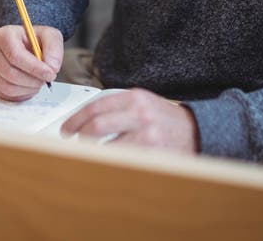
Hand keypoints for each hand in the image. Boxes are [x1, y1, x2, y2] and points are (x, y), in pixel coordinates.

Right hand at [0, 24, 62, 100]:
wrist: (26, 47)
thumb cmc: (35, 41)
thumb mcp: (50, 36)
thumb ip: (54, 48)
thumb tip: (51, 66)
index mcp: (4, 34)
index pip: (16, 55)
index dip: (34, 67)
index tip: (49, 73)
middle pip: (11, 73)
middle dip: (32, 80)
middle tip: (46, 80)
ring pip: (8, 87)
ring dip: (28, 89)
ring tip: (38, 82)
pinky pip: (5, 95)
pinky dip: (21, 94)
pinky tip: (29, 86)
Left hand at [61, 88, 199, 151]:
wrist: (195, 131)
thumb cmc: (163, 118)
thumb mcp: (142, 102)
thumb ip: (118, 107)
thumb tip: (85, 119)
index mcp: (135, 97)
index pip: (96, 105)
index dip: (77, 118)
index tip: (67, 128)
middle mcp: (140, 113)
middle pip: (98, 125)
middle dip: (79, 135)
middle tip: (70, 142)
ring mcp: (147, 135)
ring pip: (107, 146)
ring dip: (91, 153)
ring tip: (84, 155)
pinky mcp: (152, 154)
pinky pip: (122, 160)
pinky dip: (108, 164)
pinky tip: (102, 165)